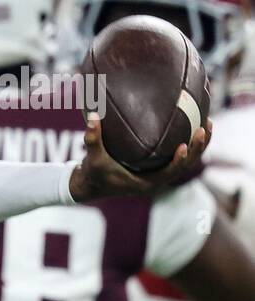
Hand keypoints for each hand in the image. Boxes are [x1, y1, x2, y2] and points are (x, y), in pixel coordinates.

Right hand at [69, 117, 211, 201]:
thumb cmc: (94, 173)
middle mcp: (157, 180)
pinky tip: (193, 125)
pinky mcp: (159, 167)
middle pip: (186, 166)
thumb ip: (92, 138)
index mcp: (145, 183)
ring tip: (207, 122)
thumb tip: (93, 116)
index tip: (183, 146)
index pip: (168, 174)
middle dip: (198, 148)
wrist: (92, 184)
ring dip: (199, 145)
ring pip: (187, 161)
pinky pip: (180, 156)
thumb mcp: (93, 158)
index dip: (178, 162)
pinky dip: (189, 143)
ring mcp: (160, 174)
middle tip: (204, 127)